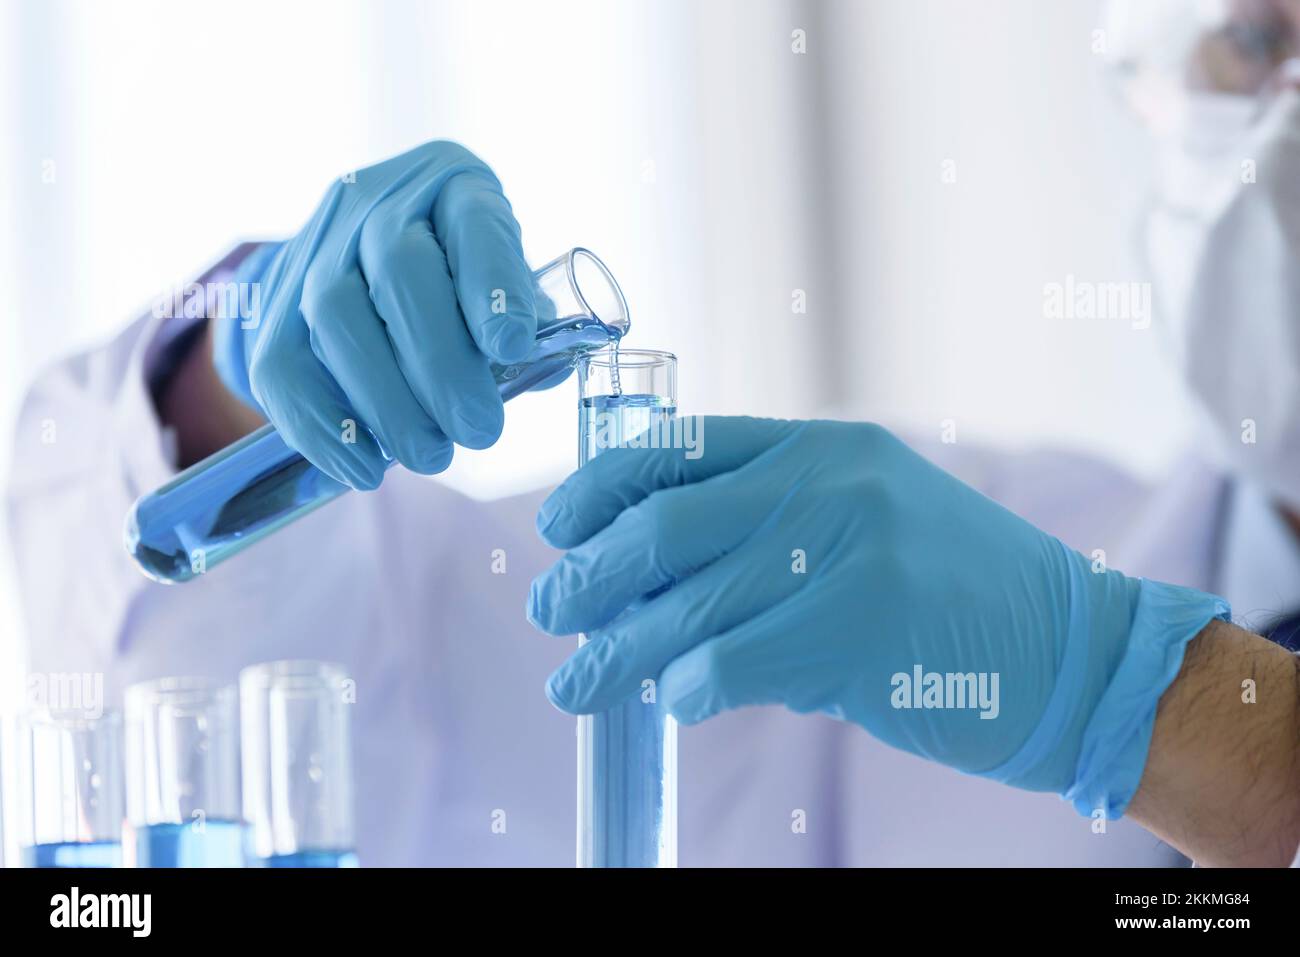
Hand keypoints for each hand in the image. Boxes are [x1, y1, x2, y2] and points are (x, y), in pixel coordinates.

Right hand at [214, 141, 535, 488]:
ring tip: (429, 454)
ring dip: (385, 401)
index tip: (512, 349)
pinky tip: (364, 468)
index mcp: (452, 184)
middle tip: (479, 430)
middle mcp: (377, 201)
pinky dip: (322, 427)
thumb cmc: (457, 282)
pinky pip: (280, 364)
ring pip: (334, 315)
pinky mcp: (270, 302)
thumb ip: (528, 324)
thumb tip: (552, 368)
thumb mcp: (502, 284)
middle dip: (441, 364)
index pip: (472, 223)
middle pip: (399, 271)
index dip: (492, 285)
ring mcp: (316, 247)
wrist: (358, 268)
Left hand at [528, 417, 1226, 814]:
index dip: (600, 485)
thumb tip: (647, 565)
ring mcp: (844, 556)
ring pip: (682, 605)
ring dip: (612, 650)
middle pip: (662, 524)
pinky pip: (727, 663)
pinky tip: (671, 701)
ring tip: (575, 681)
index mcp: (822, 446)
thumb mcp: (865, 518)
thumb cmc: (954, 590)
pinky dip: (683, 687)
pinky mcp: (855, 635)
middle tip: (549, 608)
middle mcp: (826, 486)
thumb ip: (768, 522)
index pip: (679, 446)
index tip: (556, 524)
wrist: (1072, 650)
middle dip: (586, 574)